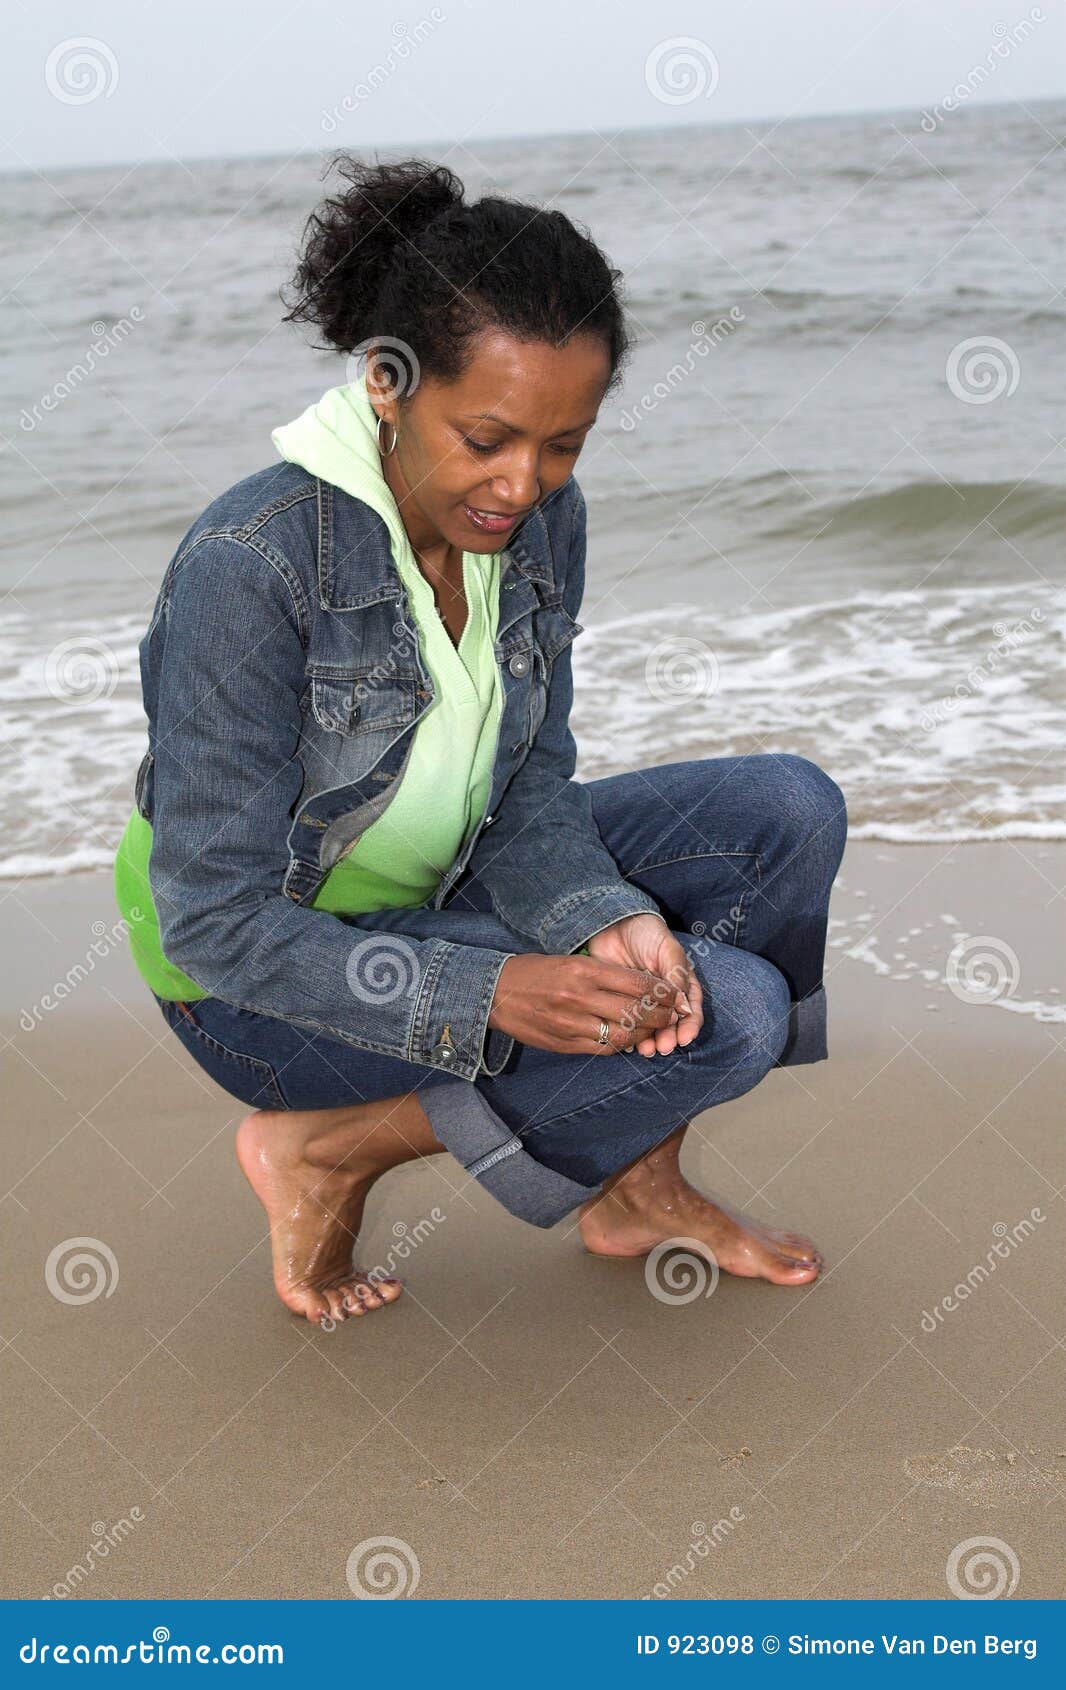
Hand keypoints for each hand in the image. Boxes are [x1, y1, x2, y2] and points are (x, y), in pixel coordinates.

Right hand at [487, 951, 682, 1055]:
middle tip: (672, 1014)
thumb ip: (603, 974)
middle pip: (636, 1010)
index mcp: (584, 970)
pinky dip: (621, 1045)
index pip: (637, 982)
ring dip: (644, 1033)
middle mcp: (581, 997)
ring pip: (624, 1034)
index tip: (673, 993)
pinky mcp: (566, 1043)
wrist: (496, 993)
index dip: (661, 991)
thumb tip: (640, 987)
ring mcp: (573, 1023)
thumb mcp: (569, 960)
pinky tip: (629, 1039)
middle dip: (660, 1014)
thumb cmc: (533, 972)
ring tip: (653, 1029)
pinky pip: (604, 1048)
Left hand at [583, 913, 703, 1056]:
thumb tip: (685, 1007)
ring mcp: (642, 1003)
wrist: (612, 924)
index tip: (684, 1038)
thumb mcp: (667, 949)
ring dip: (650, 1041)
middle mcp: (663, 998)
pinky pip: (627, 1025)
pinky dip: (628, 1036)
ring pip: (649, 1029)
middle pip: (671, 1025)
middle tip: (663, 1047)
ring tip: (645, 1049)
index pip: (691, 1011)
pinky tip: (626, 1043)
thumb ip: (677, 975)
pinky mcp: (621, 1005)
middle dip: (669, 1038)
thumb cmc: (646, 933)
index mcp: (681, 985)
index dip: (689, 1026)